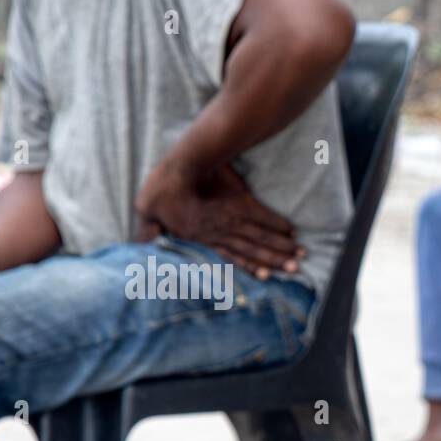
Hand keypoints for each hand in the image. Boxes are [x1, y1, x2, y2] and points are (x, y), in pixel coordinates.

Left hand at [135, 160, 302, 279]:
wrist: (185, 163)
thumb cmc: (162, 186)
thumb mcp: (147, 208)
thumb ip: (149, 230)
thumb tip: (141, 247)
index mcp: (202, 236)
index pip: (229, 256)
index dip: (248, 267)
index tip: (265, 276)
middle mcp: (223, 231)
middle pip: (253, 249)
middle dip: (274, 260)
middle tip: (294, 270)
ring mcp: (235, 216)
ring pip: (262, 236)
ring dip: (281, 247)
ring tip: (299, 256)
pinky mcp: (242, 200)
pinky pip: (264, 215)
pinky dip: (278, 223)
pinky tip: (291, 230)